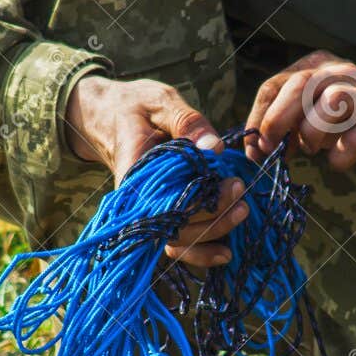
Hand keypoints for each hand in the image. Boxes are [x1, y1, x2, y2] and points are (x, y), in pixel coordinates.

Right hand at [63, 75, 246, 267]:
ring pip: (179, 240)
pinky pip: (178, 243)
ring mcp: (149, 211)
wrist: (113, 116)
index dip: (199, 203)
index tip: (230, 185)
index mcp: (134, 173)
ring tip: (242, 211)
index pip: (165, 202)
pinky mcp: (161, 214)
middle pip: (175, 226)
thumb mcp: (160, 103)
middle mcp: (138, 201)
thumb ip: (187, 122)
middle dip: (214, 216)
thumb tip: (215, 148)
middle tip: (239, 189)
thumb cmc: (136, 107)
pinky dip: (201, 251)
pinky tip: (226, 253)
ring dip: (213, 232)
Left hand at [244, 50, 355, 169]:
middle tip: (273, 149)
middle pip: (299, 86)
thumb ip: (285, 121)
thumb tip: (255, 149)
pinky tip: (337, 160)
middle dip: (277, 121)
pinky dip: (339, 157)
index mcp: (316, 66)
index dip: (258, 118)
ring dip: (312, 134)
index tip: (254, 147)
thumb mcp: (312, 108)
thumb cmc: (347, 115)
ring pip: (330, 103)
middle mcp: (340, 72)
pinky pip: (355, 140)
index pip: (275, 85)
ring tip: (313, 148)